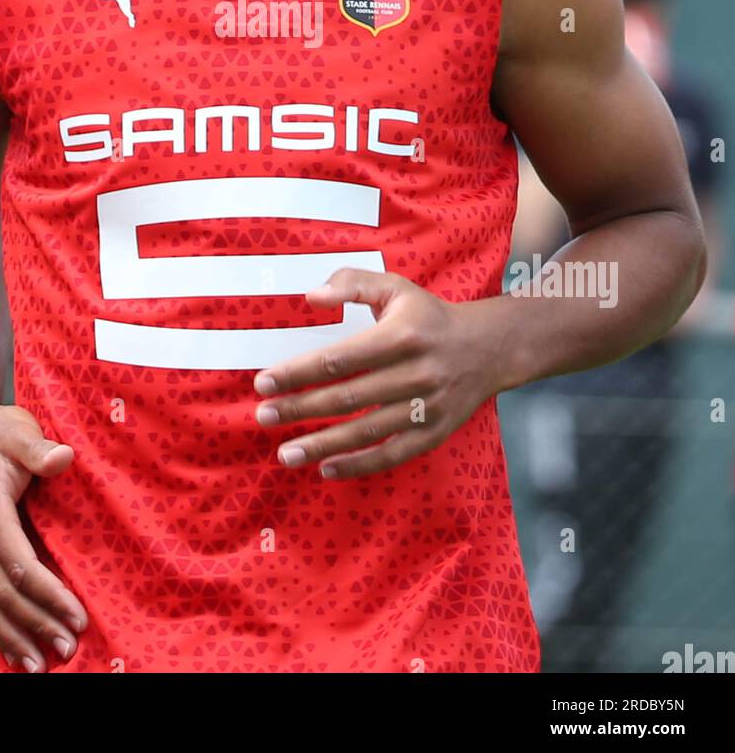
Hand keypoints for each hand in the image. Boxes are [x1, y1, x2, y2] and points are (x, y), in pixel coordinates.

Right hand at [0, 395, 87, 671]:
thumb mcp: (20, 432)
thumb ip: (40, 449)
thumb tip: (63, 457)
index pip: (20, 565)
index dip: (49, 595)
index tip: (78, 615)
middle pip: (3, 595)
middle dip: (36, 625)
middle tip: (69, 648)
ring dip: (12, 638)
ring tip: (39, 667)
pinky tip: (12, 650)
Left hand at [253, 268, 502, 479]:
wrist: (489, 348)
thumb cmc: (429, 316)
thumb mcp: (396, 288)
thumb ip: (352, 284)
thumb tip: (311, 297)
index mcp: (402, 335)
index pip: (339, 358)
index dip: (299, 372)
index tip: (264, 382)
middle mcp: (416, 373)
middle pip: (348, 397)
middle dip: (300, 409)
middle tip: (263, 416)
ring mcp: (427, 408)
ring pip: (366, 431)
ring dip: (322, 444)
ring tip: (285, 453)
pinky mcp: (435, 433)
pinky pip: (392, 454)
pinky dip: (359, 465)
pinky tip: (326, 468)